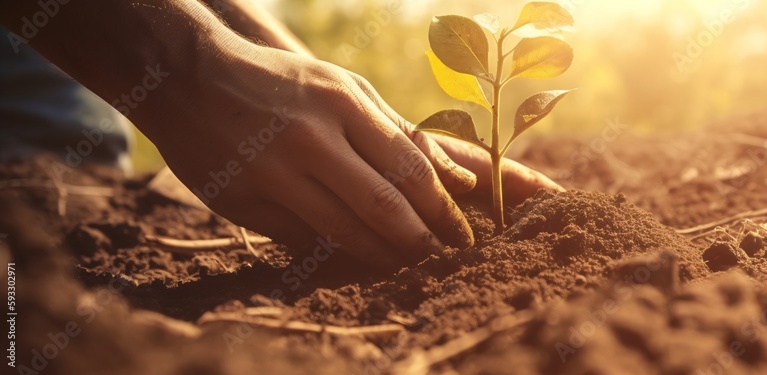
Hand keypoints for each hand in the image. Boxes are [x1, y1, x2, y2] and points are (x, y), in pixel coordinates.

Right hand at [149, 42, 485, 268]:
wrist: (190, 76)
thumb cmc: (287, 86)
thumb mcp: (347, 92)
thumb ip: (404, 135)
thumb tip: (465, 182)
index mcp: (343, 104)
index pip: (410, 169)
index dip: (443, 211)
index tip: (462, 236)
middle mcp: (309, 138)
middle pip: (382, 207)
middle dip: (419, 243)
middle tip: (437, 260)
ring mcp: (271, 172)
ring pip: (342, 232)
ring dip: (381, 257)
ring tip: (401, 265)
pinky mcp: (240, 201)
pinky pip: (300, 241)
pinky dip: (333, 255)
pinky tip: (353, 260)